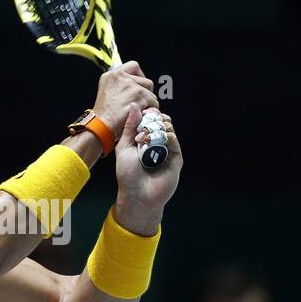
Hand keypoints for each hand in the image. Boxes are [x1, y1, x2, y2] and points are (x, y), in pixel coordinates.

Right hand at [91, 60, 157, 137]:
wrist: (101, 126)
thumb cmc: (103, 115)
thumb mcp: (106, 92)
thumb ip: (119, 85)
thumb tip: (134, 84)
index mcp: (111, 75)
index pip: (133, 66)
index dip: (140, 76)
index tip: (139, 87)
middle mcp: (121, 77)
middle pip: (146, 81)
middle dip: (146, 93)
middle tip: (140, 103)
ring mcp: (130, 86)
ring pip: (151, 92)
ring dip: (149, 103)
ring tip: (140, 111)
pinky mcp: (138, 96)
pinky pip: (153, 102)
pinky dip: (150, 110)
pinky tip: (142, 115)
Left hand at [112, 105, 181, 235]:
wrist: (138, 195)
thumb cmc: (128, 175)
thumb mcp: (124, 147)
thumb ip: (130, 127)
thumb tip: (134, 106)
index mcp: (143, 140)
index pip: (148, 119)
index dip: (146, 114)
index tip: (140, 116)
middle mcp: (156, 143)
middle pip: (160, 120)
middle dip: (153, 119)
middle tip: (144, 126)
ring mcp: (166, 149)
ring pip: (168, 127)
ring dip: (158, 127)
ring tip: (146, 137)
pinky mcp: (176, 157)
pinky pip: (174, 139)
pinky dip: (166, 136)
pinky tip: (157, 141)